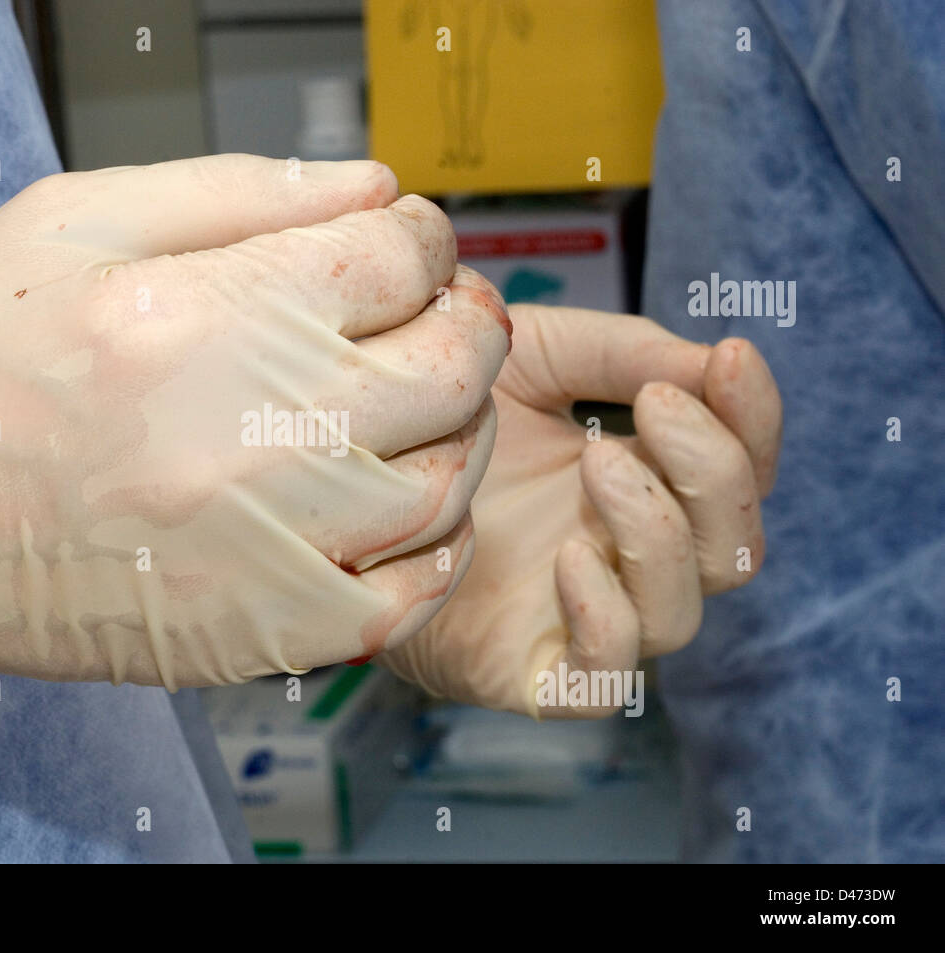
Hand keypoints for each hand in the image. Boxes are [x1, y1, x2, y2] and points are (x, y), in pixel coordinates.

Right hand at [0, 155, 511, 695]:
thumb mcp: (71, 222)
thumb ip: (238, 189)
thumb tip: (374, 187)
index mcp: (203, 316)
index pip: (399, 260)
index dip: (424, 237)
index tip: (404, 242)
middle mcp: (248, 439)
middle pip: (449, 368)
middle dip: (466, 322)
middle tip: (441, 312)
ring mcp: (261, 550)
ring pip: (443, 485)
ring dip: (459, 429)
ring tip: (422, 405)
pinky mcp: (253, 635)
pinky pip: (402, 602)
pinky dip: (432, 550)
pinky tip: (404, 512)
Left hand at [378, 304, 781, 715]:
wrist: (340, 487)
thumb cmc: (442, 427)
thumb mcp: (532, 358)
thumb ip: (620, 352)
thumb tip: (708, 361)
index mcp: (642, 485)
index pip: (739, 470)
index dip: (753, 417)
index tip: (727, 354)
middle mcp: (625, 558)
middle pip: (734, 548)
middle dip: (716, 470)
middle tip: (659, 403)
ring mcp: (581, 618)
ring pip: (679, 613)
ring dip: (659, 533)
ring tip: (596, 461)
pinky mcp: (529, 672)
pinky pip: (602, 679)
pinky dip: (605, 622)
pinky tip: (569, 556)